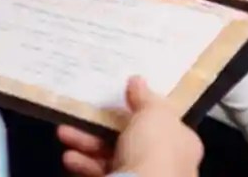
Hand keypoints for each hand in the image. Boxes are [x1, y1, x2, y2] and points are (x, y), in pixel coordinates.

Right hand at [58, 76, 202, 176]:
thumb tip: (137, 81)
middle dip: (102, 125)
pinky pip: (101, 173)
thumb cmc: (155, 152)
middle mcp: (166, 164)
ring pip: (111, 156)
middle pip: (131, 138)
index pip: (163, 122)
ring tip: (65, 134)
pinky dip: (84, 165)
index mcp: (182, 143)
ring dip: (87, 143)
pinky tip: (70, 158)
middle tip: (84, 115)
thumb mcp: (154, 114)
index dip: (142, 109)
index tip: (120, 98)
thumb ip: (145, 97)